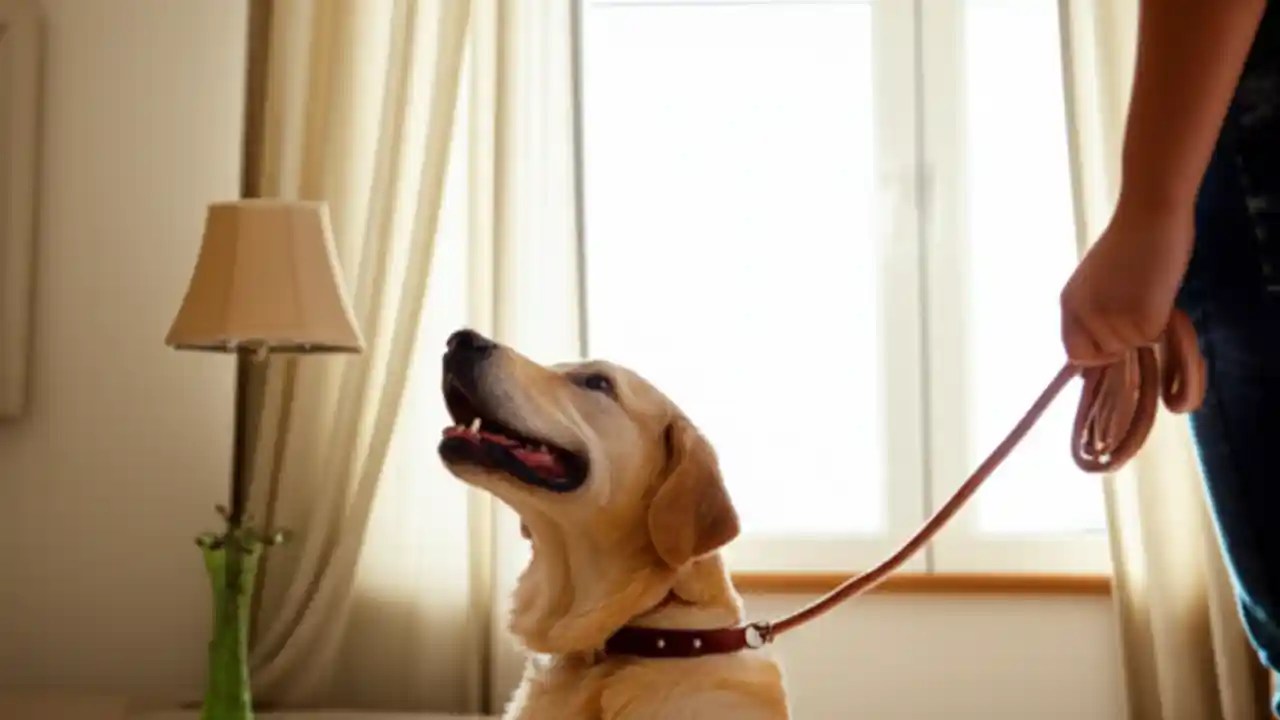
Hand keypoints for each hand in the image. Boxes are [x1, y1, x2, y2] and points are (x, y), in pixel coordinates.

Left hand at [1060, 199, 1195, 366]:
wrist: (1150, 215)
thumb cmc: (1128, 243)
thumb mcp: (1095, 283)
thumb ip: (1092, 312)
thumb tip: (1102, 347)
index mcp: (1069, 304)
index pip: (1075, 352)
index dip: (1097, 353)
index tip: (1115, 343)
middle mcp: (1084, 315)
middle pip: (1107, 352)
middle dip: (1125, 336)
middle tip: (1138, 304)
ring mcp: (1112, 319)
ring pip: (1132, 345)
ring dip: (1145, 327)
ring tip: (1149, 294)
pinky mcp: (1142, 318)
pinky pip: (1153, 336)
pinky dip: (1161, 321)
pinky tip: (1160, 294)